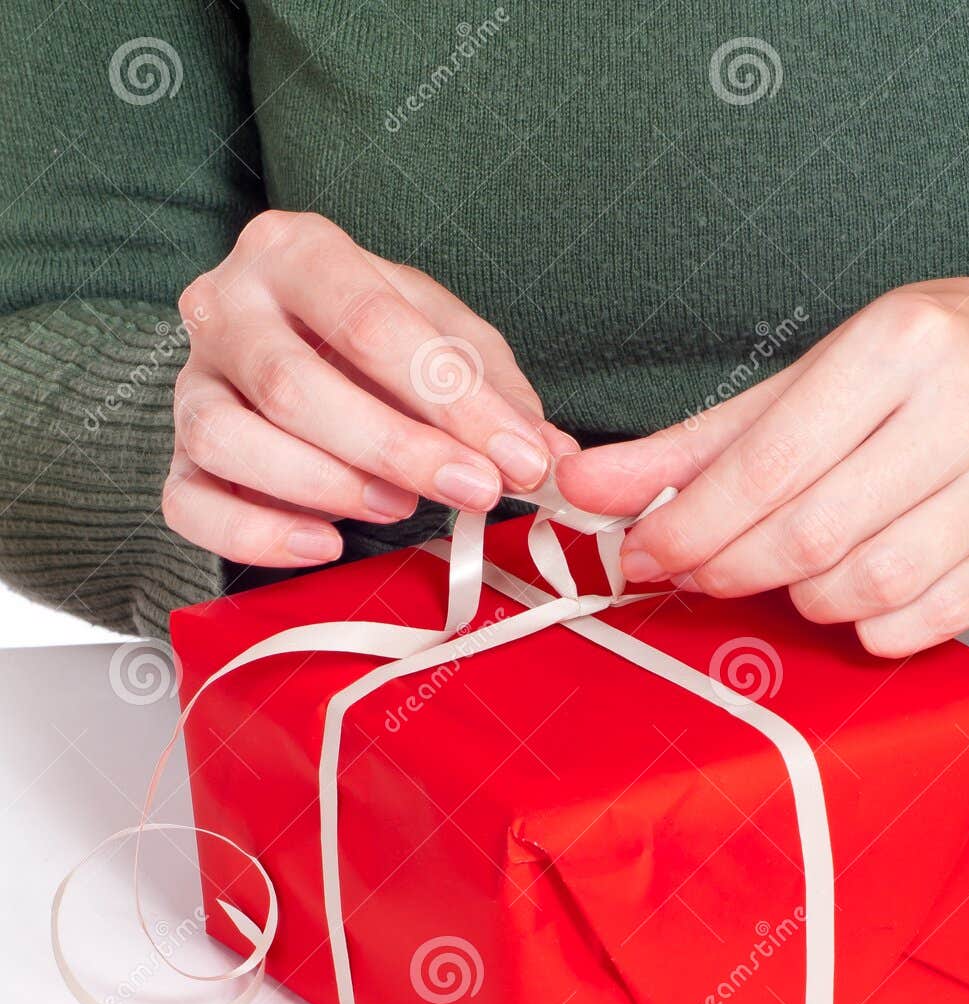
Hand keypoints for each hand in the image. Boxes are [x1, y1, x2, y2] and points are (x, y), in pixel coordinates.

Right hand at [163, 210, 573, 567]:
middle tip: (474, 492)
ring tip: (398, 509)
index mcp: (296, 252)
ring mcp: (190, 385)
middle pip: (292, 384)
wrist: (293, 349)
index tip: (518, 459)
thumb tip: (551, 457)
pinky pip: (190, 504)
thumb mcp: (443, 337)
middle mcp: (225, 307)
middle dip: (397, 449)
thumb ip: (493, 391)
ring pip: (228, 440)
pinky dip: (257, 535)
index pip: (369, 322)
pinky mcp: (173, 460)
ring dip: (326, 485)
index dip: (451, 400)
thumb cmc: (373, 343)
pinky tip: (324, 544)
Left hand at [559, 267, 968, 655]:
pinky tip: (855, 596)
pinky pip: (923, 623)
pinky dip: (868, 628)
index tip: (646, 551)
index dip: (692, 526)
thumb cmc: (926, 369)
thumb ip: (695, 442)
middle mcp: (968, 406)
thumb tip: (586, 487)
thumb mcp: (810, 379)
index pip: (769, 464)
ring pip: (865, 587)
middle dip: (731, 568)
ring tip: (791, 572)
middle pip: (810, 535)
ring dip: (802, 599)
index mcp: (900, 343)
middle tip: (699, 573)